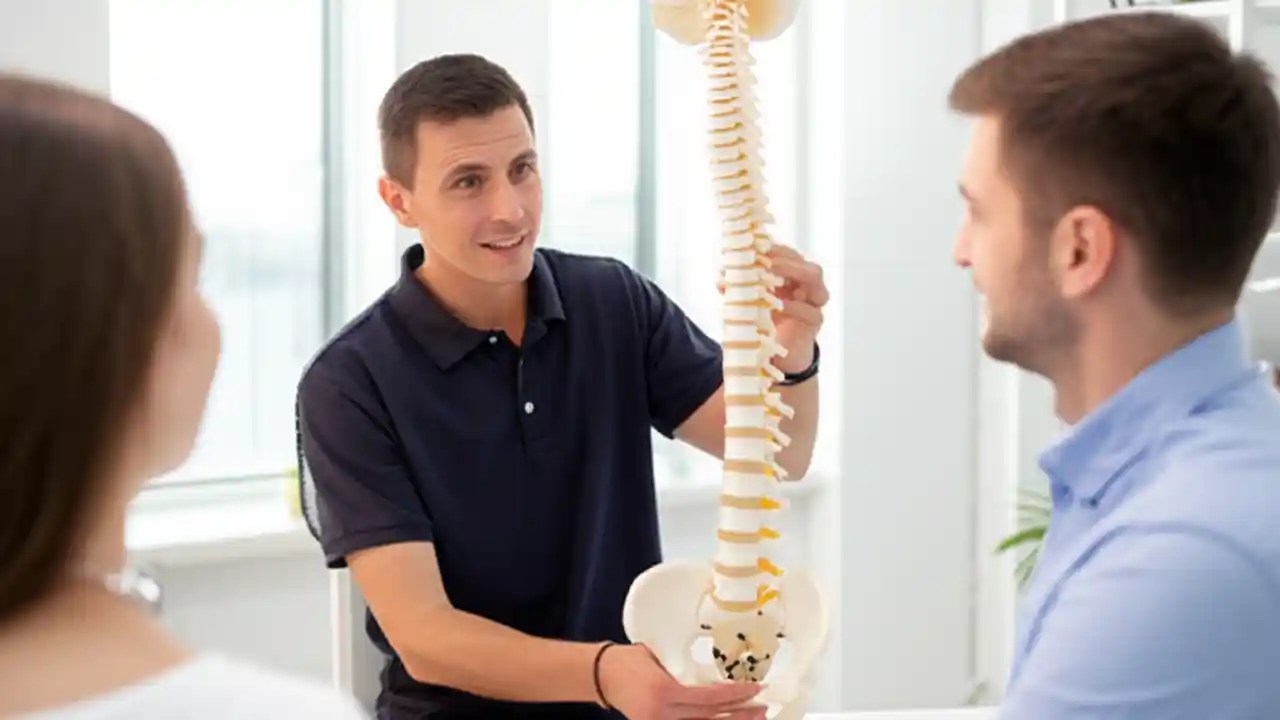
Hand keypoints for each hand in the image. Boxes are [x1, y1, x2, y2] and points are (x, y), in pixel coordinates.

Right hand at [597, 643, 765, 719]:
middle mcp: (662, 713)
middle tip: (762, 708)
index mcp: (664, 691)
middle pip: (710, 719)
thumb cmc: (630, 660)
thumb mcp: (661, 660)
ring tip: (752, 718)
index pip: (709, 699)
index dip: (736, 695)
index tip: (755, 690)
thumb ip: (686, 674)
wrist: (603, 675)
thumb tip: (718, 681)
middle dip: (740, 715)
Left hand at [718, 243, 828, 373]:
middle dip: (787, 259)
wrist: (779, 354)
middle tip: (767, 259)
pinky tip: (780, 305)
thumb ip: (738, 290)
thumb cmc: (767, 322)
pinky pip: (810, 311)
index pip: (790, 256)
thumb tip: (721, 278)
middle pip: (808, 266)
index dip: (776, 250)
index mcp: (793, 278)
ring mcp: (814, 304)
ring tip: (774, 271)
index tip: (758, 246)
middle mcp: (807, 287)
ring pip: (815, 280)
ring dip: (795, 272)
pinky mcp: (814, 322)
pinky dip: (795, 306)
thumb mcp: (750, 303)